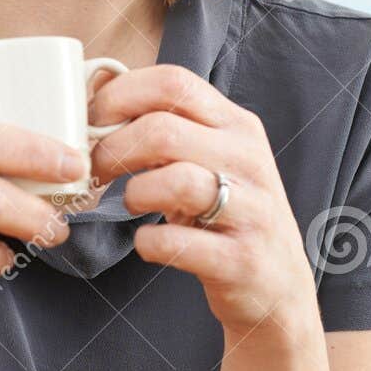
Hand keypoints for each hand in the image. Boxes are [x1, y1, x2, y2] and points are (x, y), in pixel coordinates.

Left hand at [88, 63, 318, 335]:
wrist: (278, 288)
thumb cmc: (226, 216)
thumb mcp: (208, 159)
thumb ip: (165, 126)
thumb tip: (97, 91)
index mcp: (237, 125)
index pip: (173, 82)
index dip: (119, 97)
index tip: (92, 122)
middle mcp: (249, 159)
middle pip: (163, 130)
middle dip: (112, 150)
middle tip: (97, 172)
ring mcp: (251, 210)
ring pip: (177, 180)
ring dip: (135, 193)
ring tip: (132, 204)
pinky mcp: (242, 259)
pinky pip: (177, 242)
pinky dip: (149, 242)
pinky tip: (149, 243)